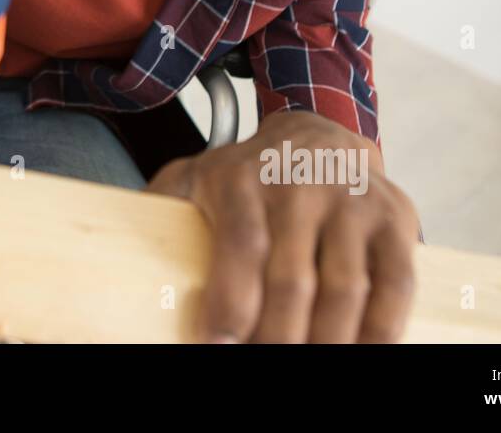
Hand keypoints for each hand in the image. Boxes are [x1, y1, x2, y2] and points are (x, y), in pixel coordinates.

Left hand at [149, 109, 419, 342]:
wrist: (321, 132)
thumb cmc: (250, 174)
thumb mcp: (199, 175)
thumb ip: (160, 205)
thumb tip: (103, 246)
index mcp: (242, 179)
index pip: (241, 245)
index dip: (231, 303)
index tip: (217, 346)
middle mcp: (300, 185)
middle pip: (292, 278)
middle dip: (278, 337)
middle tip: (264, 366)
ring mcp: (351, 201)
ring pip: (345, 287)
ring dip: (328, 342)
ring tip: (311, 369)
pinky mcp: (395, 218)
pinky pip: (396, 282)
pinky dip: (383, 329)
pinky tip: (366, 354)